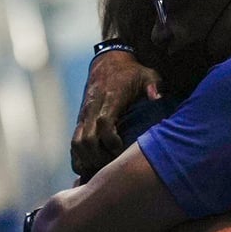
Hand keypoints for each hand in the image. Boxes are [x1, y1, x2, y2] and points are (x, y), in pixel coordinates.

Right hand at [71, 50, 160, 178]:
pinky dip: (79, 158)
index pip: (103, 123)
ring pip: (76, 143)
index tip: (121, 149)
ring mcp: (84, 116)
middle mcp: (92, 109)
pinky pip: (73, 143)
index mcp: (109, 99)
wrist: (108, 62)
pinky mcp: (80, 121)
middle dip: (99, 157)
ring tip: (103, 169)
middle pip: (86, 139)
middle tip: (114, 165)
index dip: (111, 141)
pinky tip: (92, 167)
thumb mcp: (147, 74)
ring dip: (87, 160)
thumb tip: (157, 98)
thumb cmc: (132, 72)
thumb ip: (153, 85)